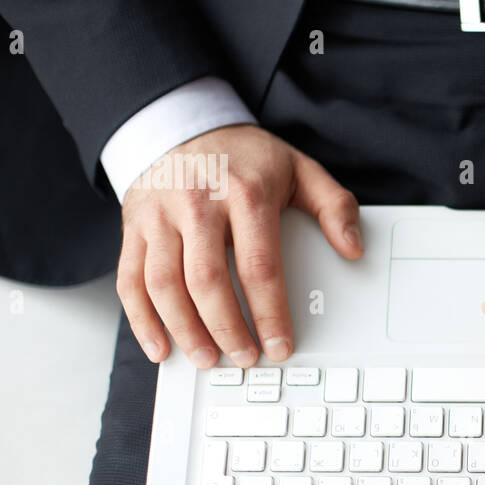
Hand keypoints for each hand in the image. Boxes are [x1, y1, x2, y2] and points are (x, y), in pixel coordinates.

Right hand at [117, 124, 362, 366]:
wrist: (184, 125)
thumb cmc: (246, 158)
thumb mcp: (300, 168)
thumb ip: (334, 206)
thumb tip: (353, 247)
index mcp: (244, 193)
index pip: (258, 265)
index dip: (269, 313)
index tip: (279, 346)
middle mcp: (197, 203)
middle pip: (206, 280)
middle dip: (226, 329)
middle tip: (244, 359)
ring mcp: (159, 215)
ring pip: (163, 284)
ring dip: (184, 330)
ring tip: (206, 359)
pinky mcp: (134, 226)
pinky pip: (130, 279)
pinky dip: (141, 320)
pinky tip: (160, 346)